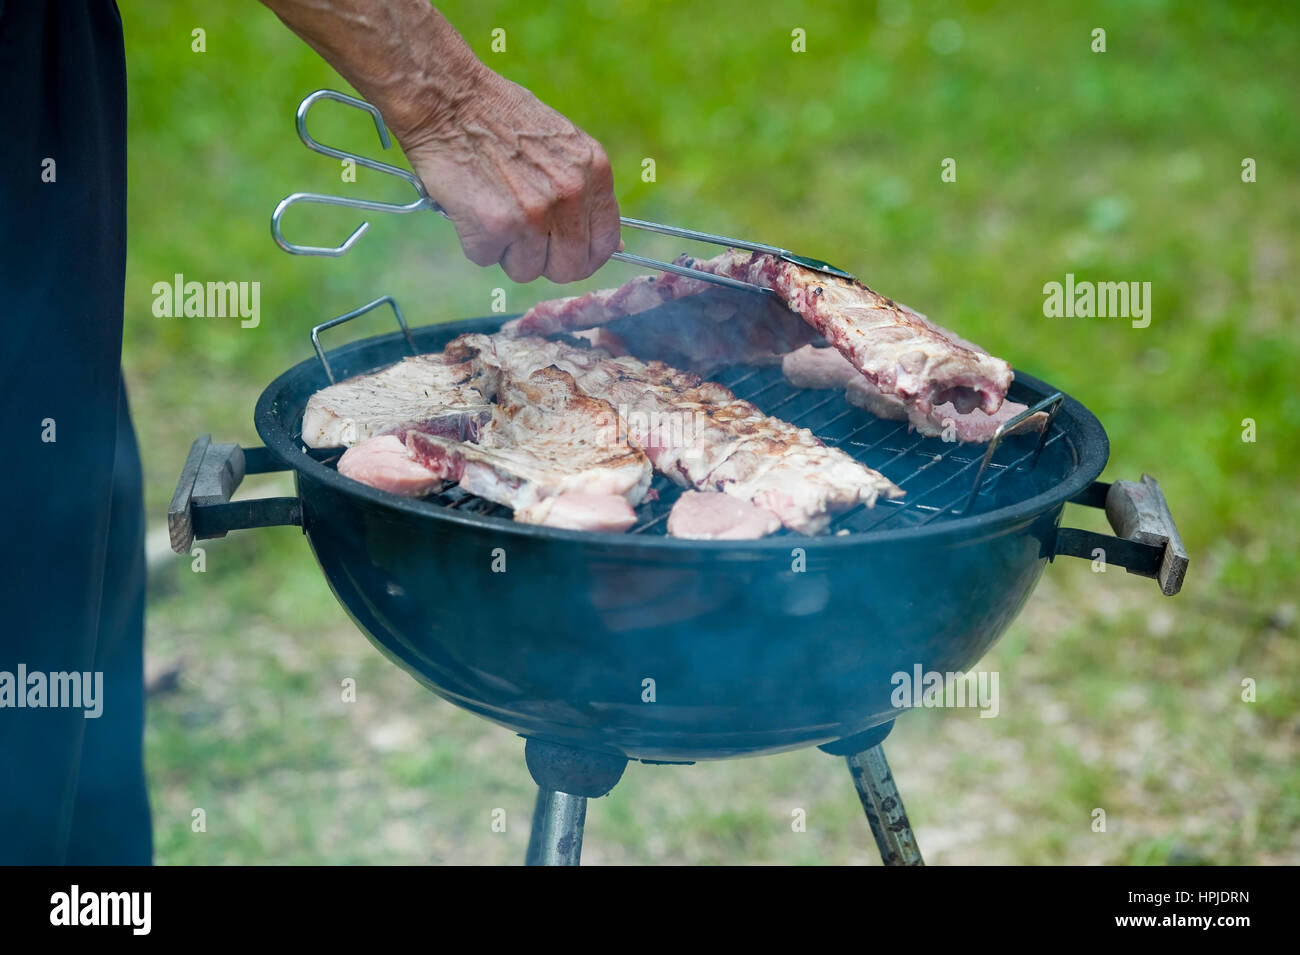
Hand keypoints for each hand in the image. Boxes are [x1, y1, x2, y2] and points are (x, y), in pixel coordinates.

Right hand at [398, 70, 620, 283]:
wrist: (448, 97)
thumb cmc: (501, 119)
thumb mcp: (565, 146)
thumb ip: (586, 193)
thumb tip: (618, 244)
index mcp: (594, 172)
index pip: (605, 243)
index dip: (583, 256)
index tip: (563, 252)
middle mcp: (570, 195)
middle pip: (568, 269)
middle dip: (544, 262)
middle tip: (521, 236)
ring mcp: (534, 213)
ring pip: (525, 271)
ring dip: (505, 250)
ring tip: (492, 208)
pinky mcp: (496, 225)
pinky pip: (487, 259)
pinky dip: (474, 240)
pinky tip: (470, 206)